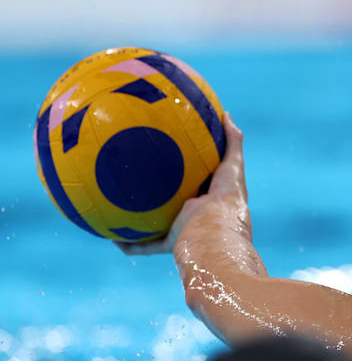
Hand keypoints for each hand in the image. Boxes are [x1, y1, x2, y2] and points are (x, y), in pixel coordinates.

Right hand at [117, 113, 248, 255]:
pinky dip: (128, 244)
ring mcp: (183, 231)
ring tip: (117, 209)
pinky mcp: (170, 244)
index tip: (170, 157)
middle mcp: (196, 216)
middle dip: (160, 197)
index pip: (198, 184)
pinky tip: (110, 237)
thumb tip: (226, 114)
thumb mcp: (232, 164)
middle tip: (139, 180)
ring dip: (139, 223)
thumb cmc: (226, 197)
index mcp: (211, 199)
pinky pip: (144, 246)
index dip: (186, 172)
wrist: (215, 231)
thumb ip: (232, 141)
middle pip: (174, 205)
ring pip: (157, 228)